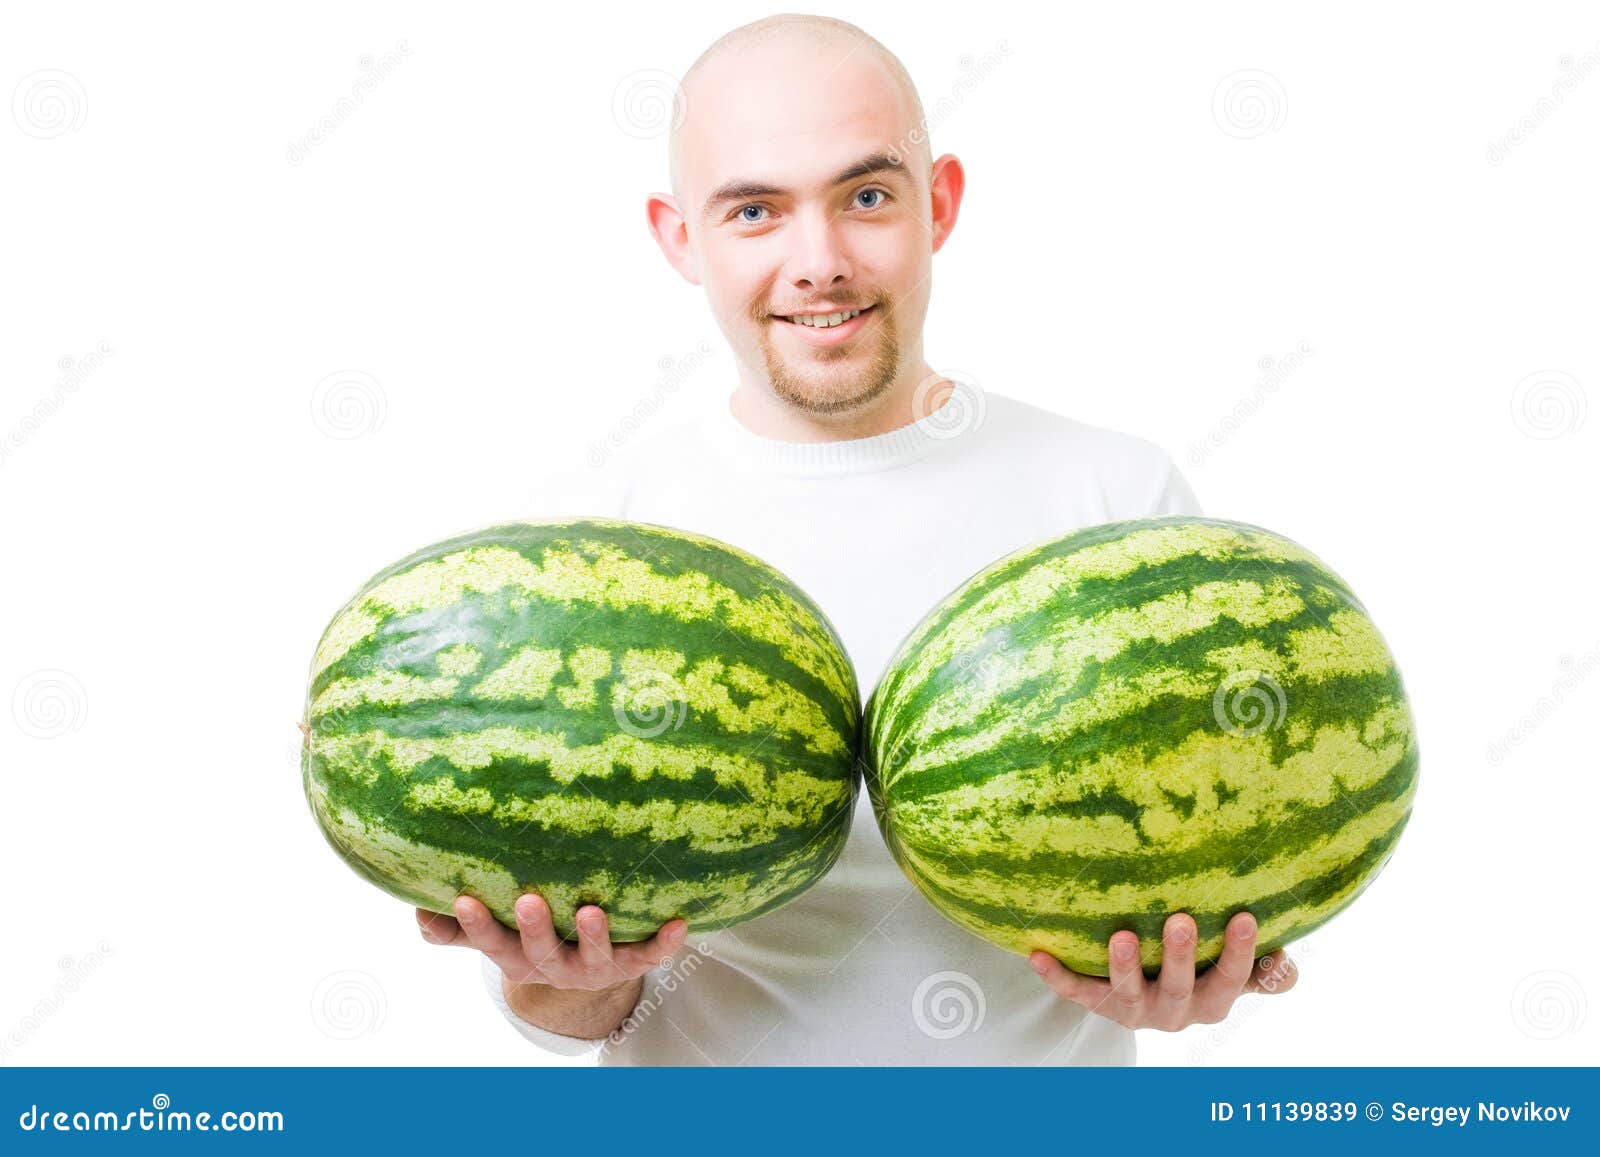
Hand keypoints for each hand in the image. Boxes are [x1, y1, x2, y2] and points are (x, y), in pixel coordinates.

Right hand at [416, 894, 686, 993]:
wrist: (584, 970)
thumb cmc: (530, 934)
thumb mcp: (493, 932)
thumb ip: (456, 925)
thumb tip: (418, 910)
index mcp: (516, 955)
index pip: (490, 943)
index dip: (476, 925)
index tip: (463, 899)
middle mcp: (554, 965)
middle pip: (540, 953)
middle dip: (534, 928)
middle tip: (529, 900)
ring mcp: (594, 967)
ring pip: (593, 958)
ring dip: (594, 937)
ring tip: (592, 911)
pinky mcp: (630, 963)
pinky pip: (649, 956)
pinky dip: (664, 943)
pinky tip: (680, 922)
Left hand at [1030, 912, 1296, 1030]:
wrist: (1148, 995)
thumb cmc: (1202, 967)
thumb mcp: (1235, 970)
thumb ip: (1266, 969)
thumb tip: (1285, 961)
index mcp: (1213, 1000)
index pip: (1234, 980)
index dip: (1242, 954)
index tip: (1246, 916)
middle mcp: (1175, 1011)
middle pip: (1180, 989)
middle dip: (1180, 957)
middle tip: (1179, 920)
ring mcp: (1134, 1009)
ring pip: (1128, 995)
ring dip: (1123, 967)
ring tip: (1119, 936)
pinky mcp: (1098, 1002)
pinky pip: (1076, 993)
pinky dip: (1057, 976)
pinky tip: (1037, 954)